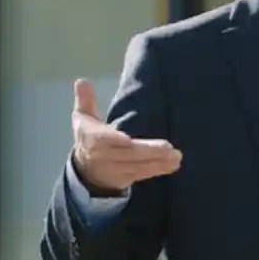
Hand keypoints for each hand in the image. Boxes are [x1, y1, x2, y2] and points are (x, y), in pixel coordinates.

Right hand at [71, 78, 181, 193]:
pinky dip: (158, 170)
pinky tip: (173, 165)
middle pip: (126, 154)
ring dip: (158, 162)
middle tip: (168, 147)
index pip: (102, 140)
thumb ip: (85, 99)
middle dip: (148, 152)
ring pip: (137, 167)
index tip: (127, 140)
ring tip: (176, 157)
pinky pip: (142, 175)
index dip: (114, 140)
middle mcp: (103, 156)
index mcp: (91, 138)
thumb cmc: (88, 137)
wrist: (86, 170)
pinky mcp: (126, 178)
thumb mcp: (83, 118)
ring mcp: (115, 169)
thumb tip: (82, 81)